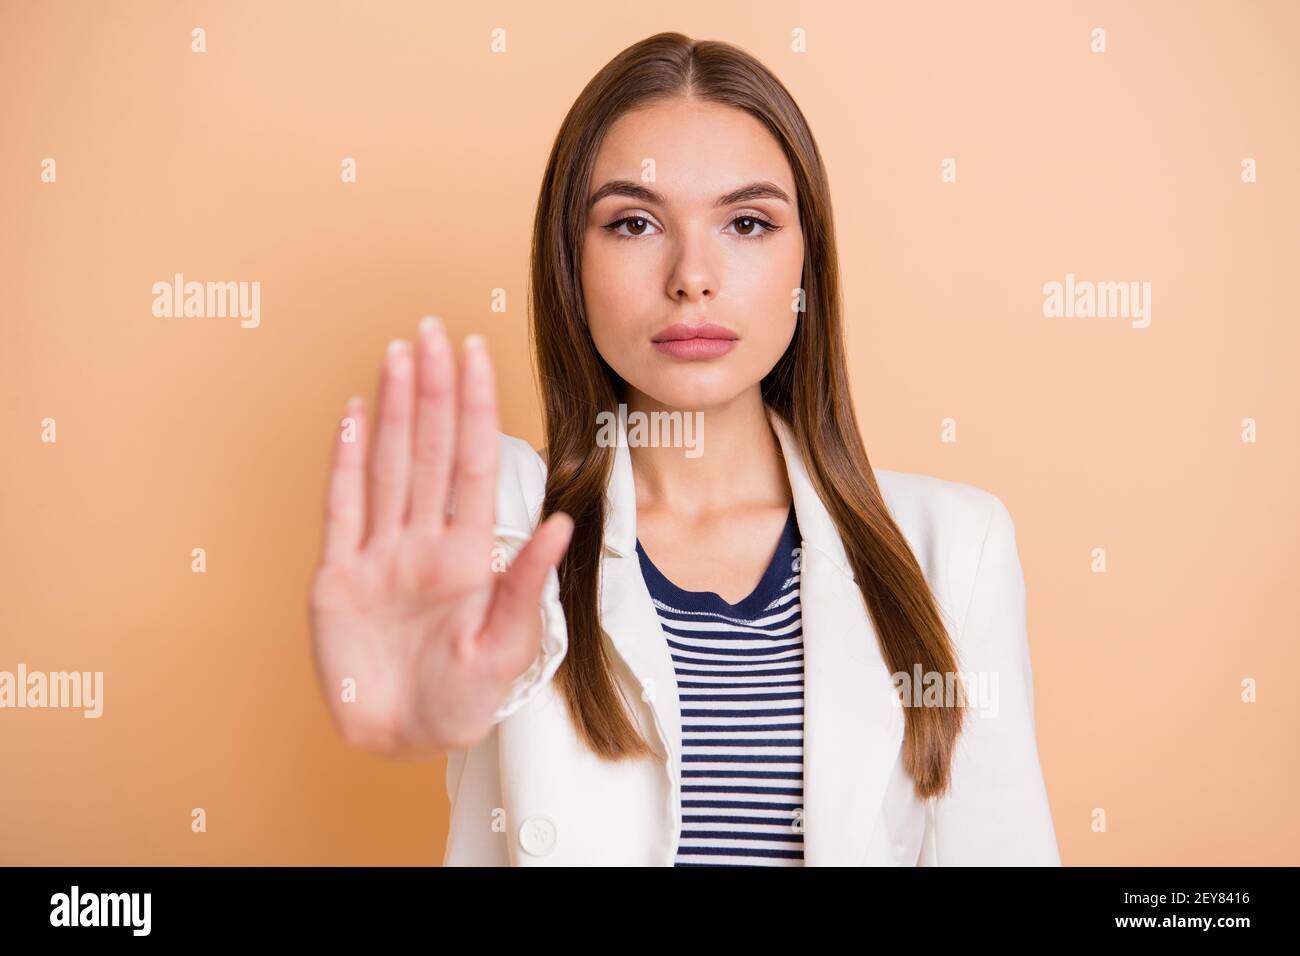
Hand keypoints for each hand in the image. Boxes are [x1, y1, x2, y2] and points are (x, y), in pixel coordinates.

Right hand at [308, 317, 572, 755]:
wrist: (401, 738)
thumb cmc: (462, 700)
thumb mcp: (504, 646)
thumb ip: (527, 582)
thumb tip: (560, 522)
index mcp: (469, 553)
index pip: (472, 462)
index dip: (475, 407)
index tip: (478, 354)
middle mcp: (425, 542)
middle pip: (430, 449)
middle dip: (433, 389)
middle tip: (434, 330)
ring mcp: (380, 554)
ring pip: (389, 464)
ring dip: (393, 409)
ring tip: (399, 355)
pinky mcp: (338, 576)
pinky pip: (342, 506)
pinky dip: (346, 460)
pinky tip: (355, 415)